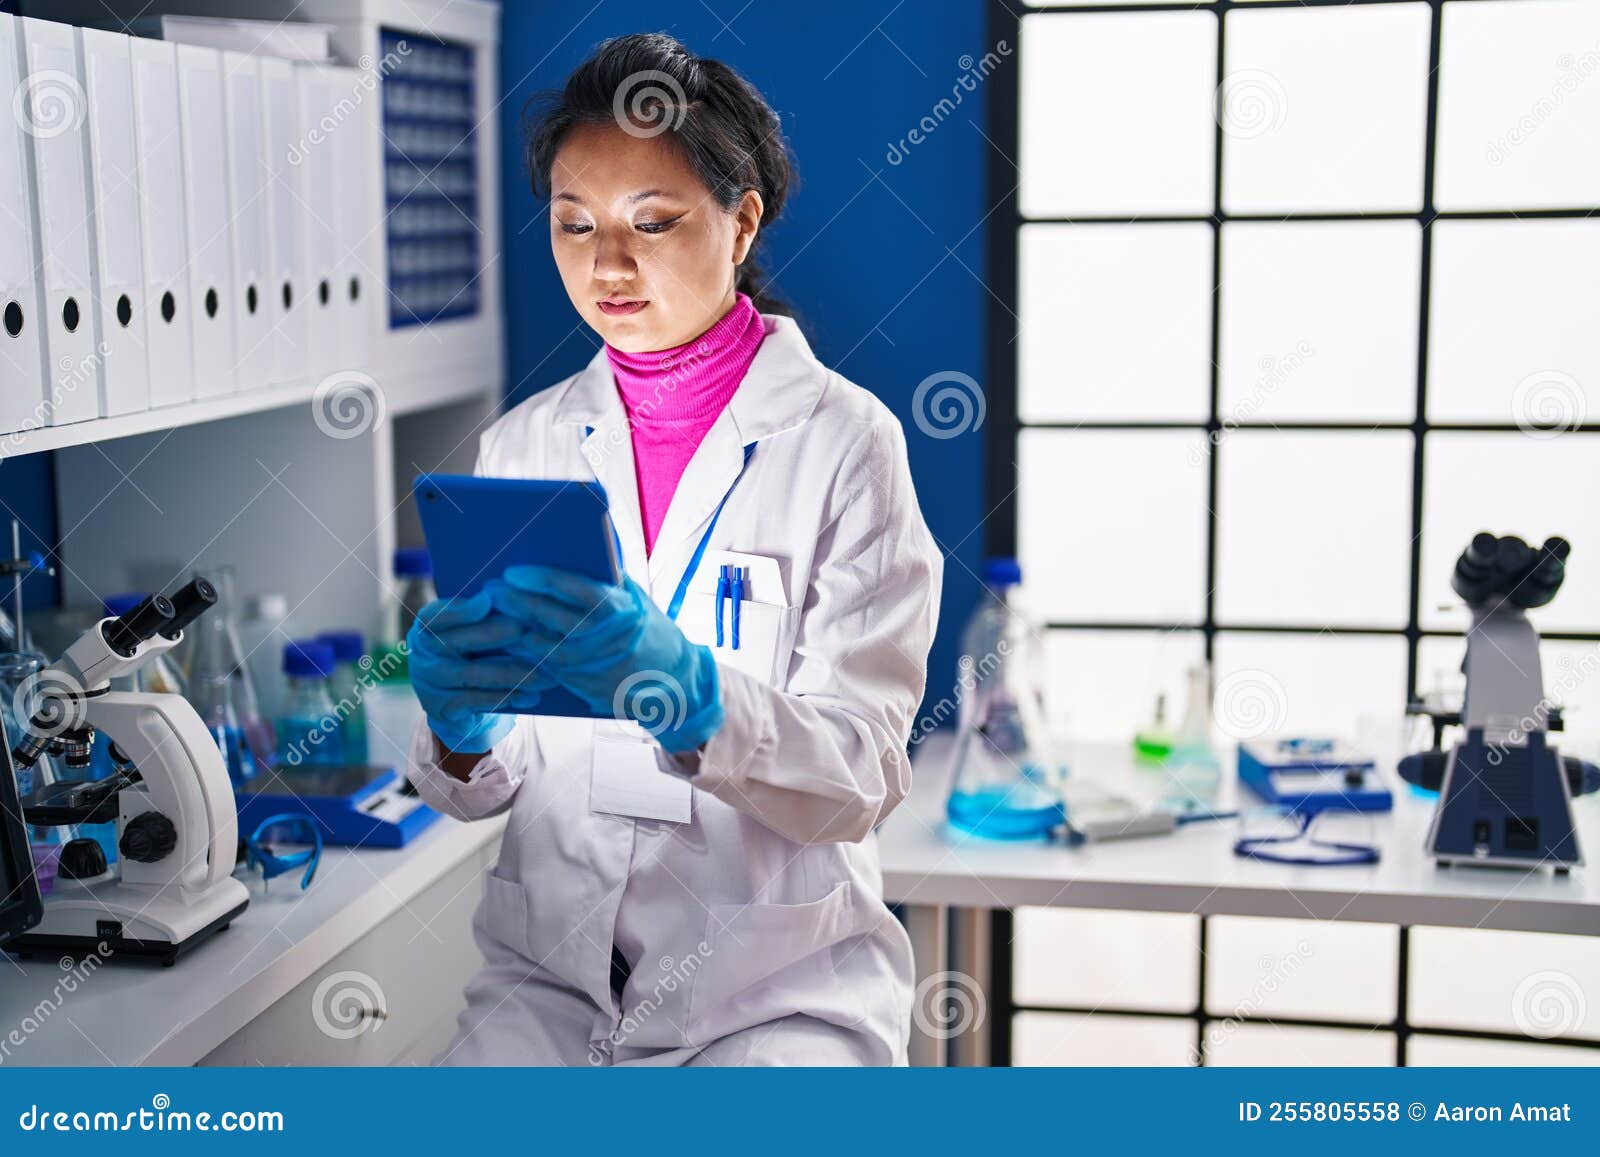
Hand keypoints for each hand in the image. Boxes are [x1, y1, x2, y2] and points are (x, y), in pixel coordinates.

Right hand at [406, 592, 552, 752]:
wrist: (466, 703)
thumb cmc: (478, 655)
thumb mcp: (477, 632)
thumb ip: (488, 617)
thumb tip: (517, 595)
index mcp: (428, 627)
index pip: (437, 615)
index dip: (460, 609)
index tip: (487, 600)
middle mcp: (421, 653)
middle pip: (454, 642)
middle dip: (493, 634)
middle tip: (525, 628)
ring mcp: (428, 683)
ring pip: (470, 674)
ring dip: (509, 672)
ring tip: (542, 671)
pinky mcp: (442, 709)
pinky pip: (475, 700)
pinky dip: (505, 697)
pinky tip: (530, 695)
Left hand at [485, 566, 722, 753]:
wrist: (673, 682)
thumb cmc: (651, 631)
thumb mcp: (637, 601)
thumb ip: (608, 581)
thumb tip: (571, 553)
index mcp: (623, 611)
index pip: (577, 590)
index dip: (542, 579)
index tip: (514, 571)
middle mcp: (608, 639)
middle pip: (553, 618)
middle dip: (518, 602)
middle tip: (492, 589)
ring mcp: (595, 666)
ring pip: (544, 647)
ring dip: (513, 629)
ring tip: (492, 612)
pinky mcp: (584, 686)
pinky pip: (547, 669)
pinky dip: (523, 654)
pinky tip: (505, 640)